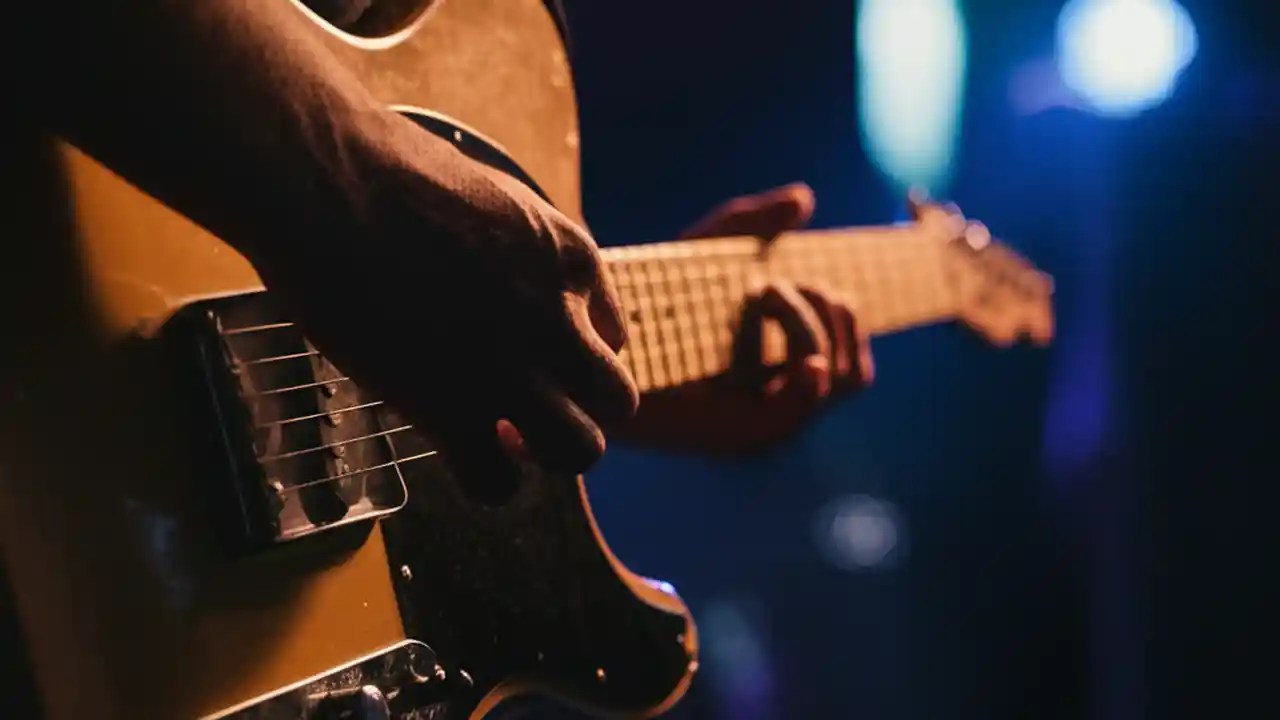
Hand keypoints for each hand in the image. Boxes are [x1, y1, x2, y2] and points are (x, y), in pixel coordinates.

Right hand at [249, 121, 636, 497]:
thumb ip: (524, 252)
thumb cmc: (392, 172)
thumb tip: (512, 282)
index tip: (539, 359)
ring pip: (580, 451)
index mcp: (572, 261)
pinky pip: (497, 485)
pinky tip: (457, 457)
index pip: (614, 335)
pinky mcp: (454, 410)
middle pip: (617, 400)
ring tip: (503, 440)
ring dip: (547, 453)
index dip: (576, 355)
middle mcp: (560, 322)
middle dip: (579, 410)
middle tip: (530, 407)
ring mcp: (513, 372)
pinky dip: (484, 482)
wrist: (329, 183)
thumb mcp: (496, 198)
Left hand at [618, 183, 873, 453]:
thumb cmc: (655, 298)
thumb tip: (804, 197)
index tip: (806, 279)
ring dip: (806, 323)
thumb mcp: (710, 248)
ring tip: (761, 294)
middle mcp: (778, 404)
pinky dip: (805, 378)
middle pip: (851, 369)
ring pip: (831, 377)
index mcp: (784, 373)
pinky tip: (797, 351)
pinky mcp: (734, 433)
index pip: (854, 365)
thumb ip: (755, 222)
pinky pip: (795, 412)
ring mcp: (761, 421)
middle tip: (772, 283)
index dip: (846, 319)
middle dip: (825, 309)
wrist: (598, 335)